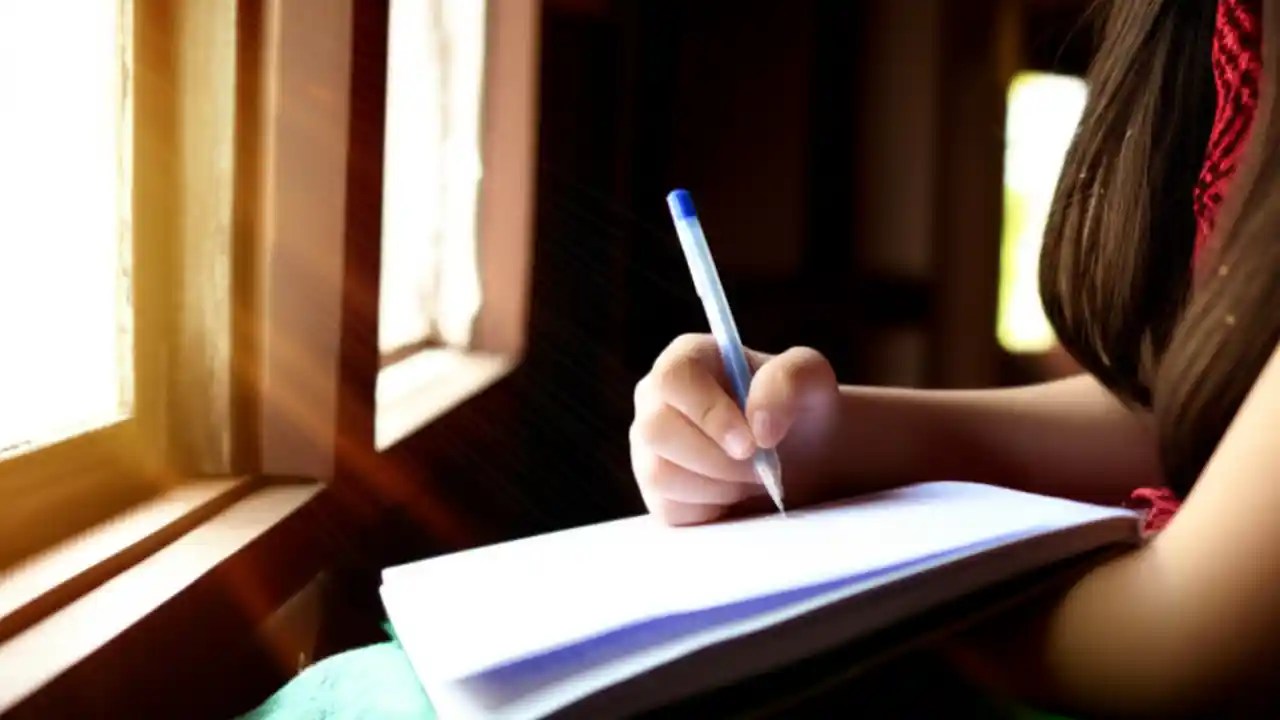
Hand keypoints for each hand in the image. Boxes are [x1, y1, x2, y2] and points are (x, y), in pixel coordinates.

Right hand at [630, 334, 840, 524]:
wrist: (806, 459)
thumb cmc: (800, 409)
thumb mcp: (812, 378)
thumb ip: (788, 380)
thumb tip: (758, 425)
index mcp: (687, 361)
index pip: (673, 378)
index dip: (706, 411)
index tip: (750, 443)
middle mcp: (656, 401)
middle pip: (657, 430)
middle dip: (717, 459)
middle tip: (761, 468)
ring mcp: (650, 449)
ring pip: (659, 474)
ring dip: (717, 486)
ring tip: (751, 477)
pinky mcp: (657, 493)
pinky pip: (668, 508)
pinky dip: (709, 509)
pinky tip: (734, 495)